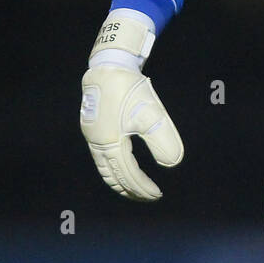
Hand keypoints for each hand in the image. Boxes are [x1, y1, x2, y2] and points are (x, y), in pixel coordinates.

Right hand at [79, 10, 183, 200]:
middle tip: (149, 197)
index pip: (127, 174)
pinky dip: (113, 169)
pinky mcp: (93, 129)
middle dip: (131, 190)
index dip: (142, 187)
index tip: (157, 194)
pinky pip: (102, 158)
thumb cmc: (131, 89)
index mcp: (110, 143)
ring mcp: (92, 137)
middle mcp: (97, 144)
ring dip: (120, 182)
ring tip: (135, 188)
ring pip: (104, 169)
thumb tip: (171, 163)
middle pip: (113, 177)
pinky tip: (124, 166)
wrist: (109, 65)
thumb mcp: (152, 114)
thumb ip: (162, 140)